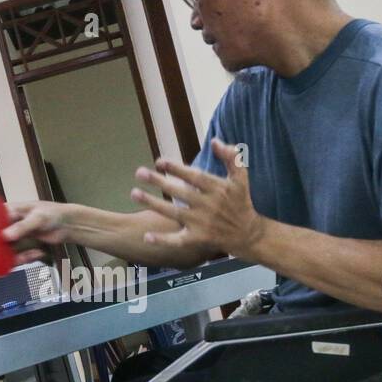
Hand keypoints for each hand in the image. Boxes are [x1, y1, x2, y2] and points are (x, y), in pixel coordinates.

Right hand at [2, 200, 66, 265]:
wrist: (67, 225)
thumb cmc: (52, 214)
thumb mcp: (37, 218)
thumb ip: (22, 226)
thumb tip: (5, 235)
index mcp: (7, 211)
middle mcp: (7, 224)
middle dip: (2, 250)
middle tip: (12, 254)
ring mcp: (13, 237)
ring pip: (5, 251)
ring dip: (17, 257)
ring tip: (32, 254)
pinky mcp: (21, 247)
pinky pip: (16, 257)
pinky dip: (26, 258)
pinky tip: (38, 253)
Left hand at [130, 138, 267, 258]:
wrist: (247, 234)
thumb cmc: (241, 202)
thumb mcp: (241, 178)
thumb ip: (231, 158)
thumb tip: (215, 141)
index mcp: (217, 189)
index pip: (194, 177)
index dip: (176, 168)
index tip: (159, 161)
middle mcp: (207, 206)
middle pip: (179, 193)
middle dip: (158, 182)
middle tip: (139, 172)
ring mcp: (201, 224)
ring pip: (173, 213)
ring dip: (153, 204)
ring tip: (134, 193)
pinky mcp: (197, 239)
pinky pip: (177, 240)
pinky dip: (162, 240)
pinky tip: (146, 236)